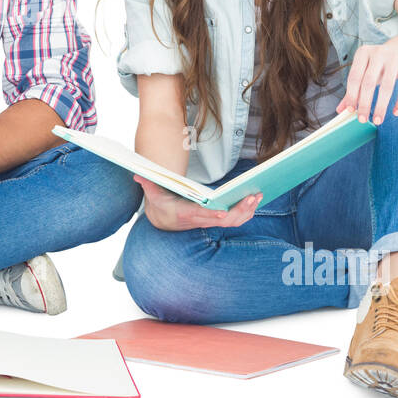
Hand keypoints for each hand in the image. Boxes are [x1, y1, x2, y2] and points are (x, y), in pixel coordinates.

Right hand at [134, 176, 261, 231]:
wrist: (163, 220)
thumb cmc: (161, 206)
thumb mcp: (152, 194)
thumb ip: (148, 184)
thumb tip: (138, 175)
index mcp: (186, 214)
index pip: (201, 216)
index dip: (212, 215)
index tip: (223, 212)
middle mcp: (200, 220)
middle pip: (224, 220)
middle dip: (239, 209)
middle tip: (253, 196)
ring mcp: (209, 222)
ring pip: (233, 221)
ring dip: (247, 210)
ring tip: (258, 195)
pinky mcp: (216, 220)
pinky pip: (234, 219)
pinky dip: (246, 211)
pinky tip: (255, 200)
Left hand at [337, 36, 397, 123]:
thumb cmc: (380, 63)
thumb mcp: (365, 71)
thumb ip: (353, 89)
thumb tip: (340, 110)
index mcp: (363, 53)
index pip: (354, 77)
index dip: (351, 95)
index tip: (351, 110)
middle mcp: (378, 53)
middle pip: (368, 83)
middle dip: (364, 104)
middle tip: (362, 120)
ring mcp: (395, 59)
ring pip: (387, 87)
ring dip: (381, 107)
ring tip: (377, 120)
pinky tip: (396, 112)